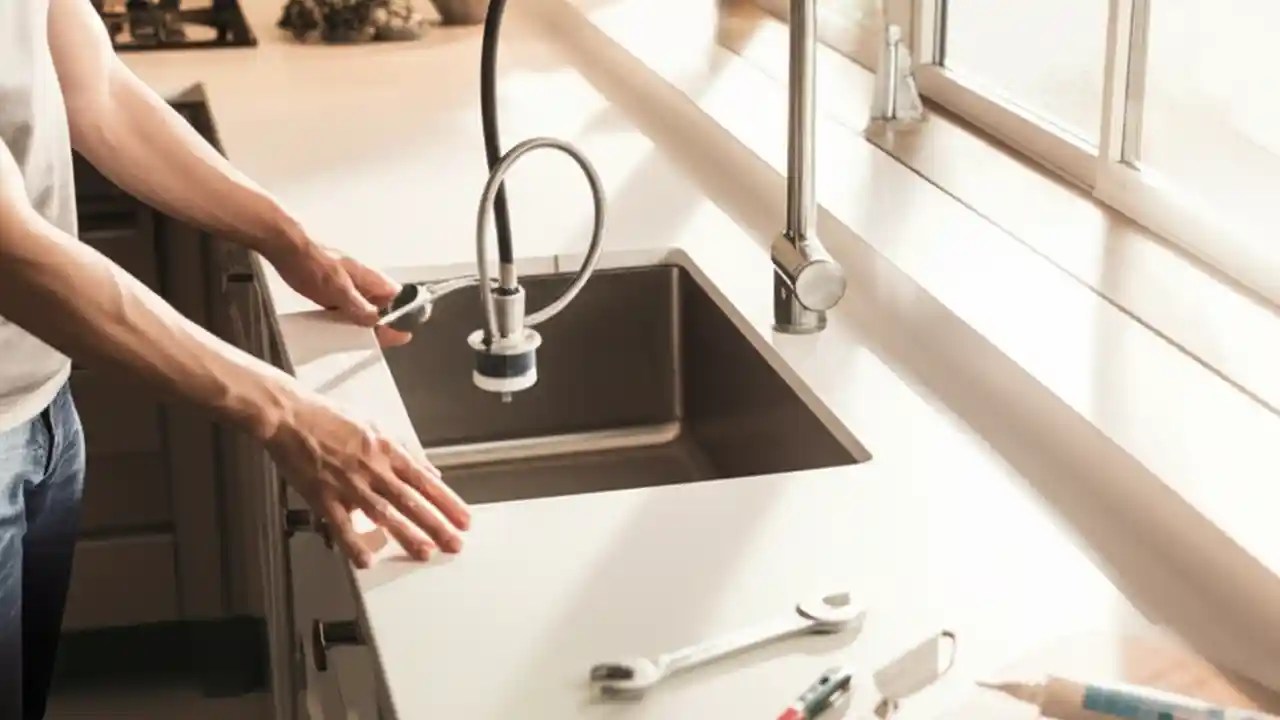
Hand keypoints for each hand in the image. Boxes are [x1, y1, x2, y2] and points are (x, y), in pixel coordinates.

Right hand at [266, 390, 470, 567]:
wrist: (289, 415)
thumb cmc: (329, 417)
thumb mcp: (375, 426)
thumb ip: (404, 452)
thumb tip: (430, 472)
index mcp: (386, 450)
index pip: (425, 481)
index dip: (447, 502)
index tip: (463, 519)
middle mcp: (372, 468)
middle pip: (410, 500)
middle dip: (436, 524)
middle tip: (455, 543)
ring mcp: (348, 483)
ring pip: (383, 513)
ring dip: (406, 534)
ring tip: (425, 552)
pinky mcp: (322, 494)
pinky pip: (340, 523)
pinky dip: (353, 543)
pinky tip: (366, 560)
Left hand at [268, 240, 411, 347]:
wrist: (285, 245)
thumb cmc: (314, 265)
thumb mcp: (339, 291)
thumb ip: (359, 307)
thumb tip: (377, 321)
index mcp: (370, 278)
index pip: (396, 298)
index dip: (401, 317)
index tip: (404, 334)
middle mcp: (362, 278)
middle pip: (380, 303)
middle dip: (383, 321)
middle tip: (379, 341)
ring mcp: (345, 280)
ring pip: (362, 303)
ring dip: (362, 319)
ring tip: (360, 338)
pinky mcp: (329, 283)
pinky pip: (344, 303)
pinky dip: (345, 315)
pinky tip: (337, 324)